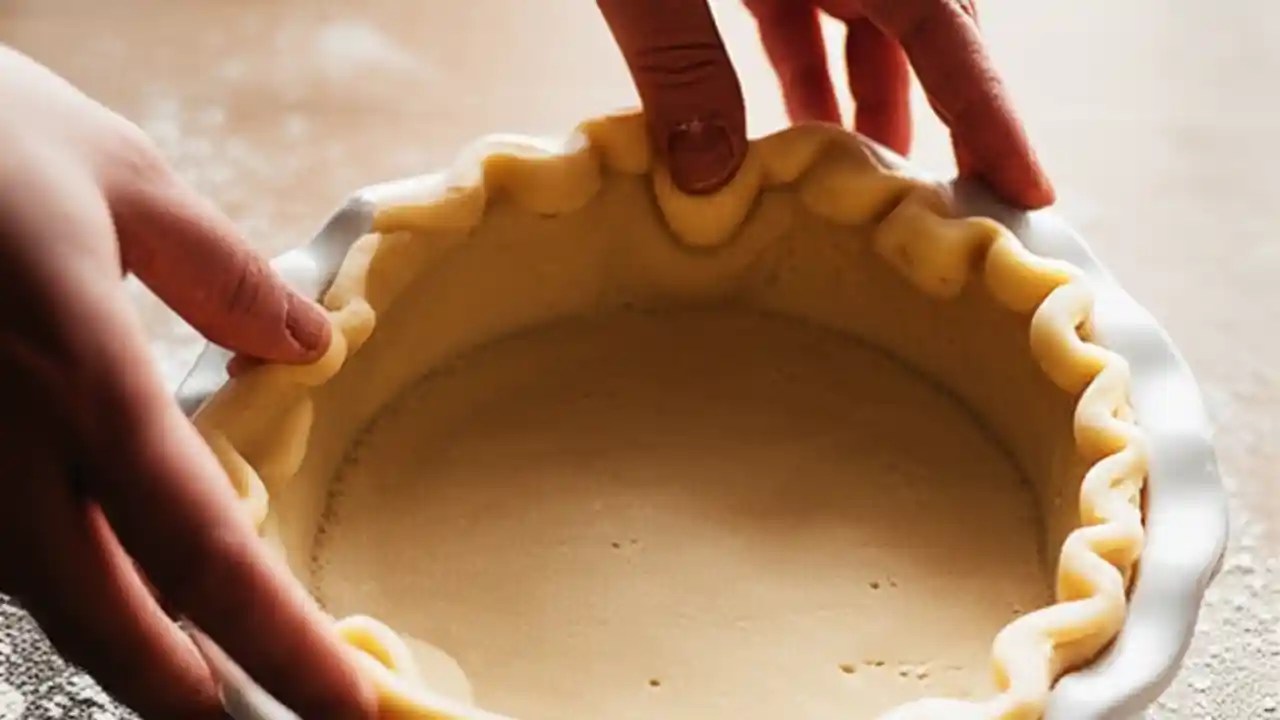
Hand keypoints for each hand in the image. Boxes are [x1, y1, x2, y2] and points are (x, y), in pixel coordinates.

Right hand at [0, 47, 374, 718]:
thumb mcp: (121, 175)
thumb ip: (224, 274)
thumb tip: (311, 341)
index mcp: (81, 374)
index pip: (202, 547)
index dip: (278, 644)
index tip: (345, 704)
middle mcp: (1, 444)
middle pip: (104, 618)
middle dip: (189, 693)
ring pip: (38, 595)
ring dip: (127, 644)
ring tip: (202, 666)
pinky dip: (59, 579)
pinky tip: (105, 575)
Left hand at [598, 0, 1053, 207]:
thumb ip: (680, 62)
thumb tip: (705, 181)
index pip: (951, 40)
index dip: (993, 118)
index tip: (1030, 189)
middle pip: (929, 33)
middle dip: (940, 117)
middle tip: (950, 206)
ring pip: (871, 27)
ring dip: (864, 102)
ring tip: (863, 191)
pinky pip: (812, 10)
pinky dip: (807, 67)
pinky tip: (793, 128)